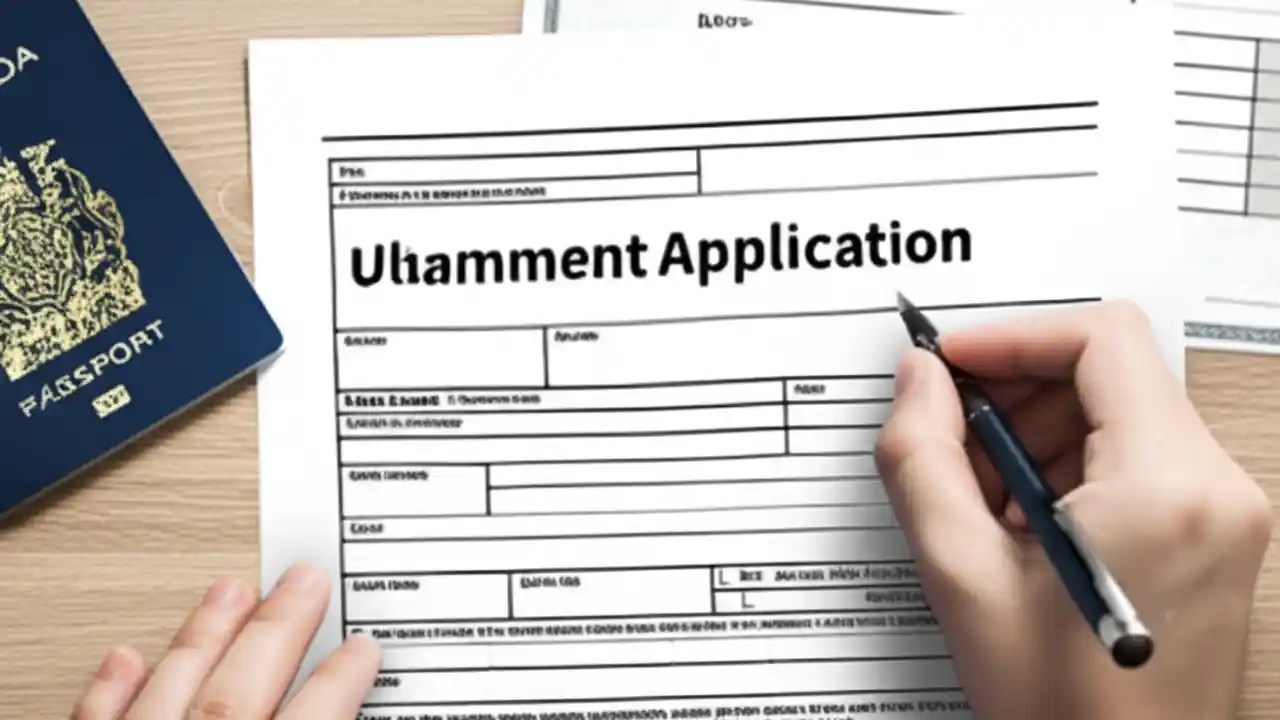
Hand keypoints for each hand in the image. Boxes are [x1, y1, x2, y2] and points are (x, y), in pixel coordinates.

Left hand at [71, 562, 380, 719]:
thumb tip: (364, 711)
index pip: (315, 715)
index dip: (342, 678)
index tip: (361, 649)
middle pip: (242, 688)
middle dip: (279, 627)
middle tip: (305, 580)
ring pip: (173, 688)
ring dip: (204, 635)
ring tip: (230, 589)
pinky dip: (111, 691)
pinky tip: (125, 658)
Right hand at [875, 302, 1272, 718]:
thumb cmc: (1066, 715)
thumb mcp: (962, 576)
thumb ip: (922, 458)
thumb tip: (920, 383)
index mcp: (1170, 488)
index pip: (1101, 337)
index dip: (1012, 337)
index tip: (954, 363)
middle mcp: (1217, 490)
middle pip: (1109, 373)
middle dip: (1017, 397)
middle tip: (955, 446)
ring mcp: (1223, 515)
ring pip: (1117, 416)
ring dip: (1035, 439)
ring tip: (985, 508)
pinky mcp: (1212, 536)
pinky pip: (1133, 462)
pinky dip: (1065, 472)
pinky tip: (1019, 532)